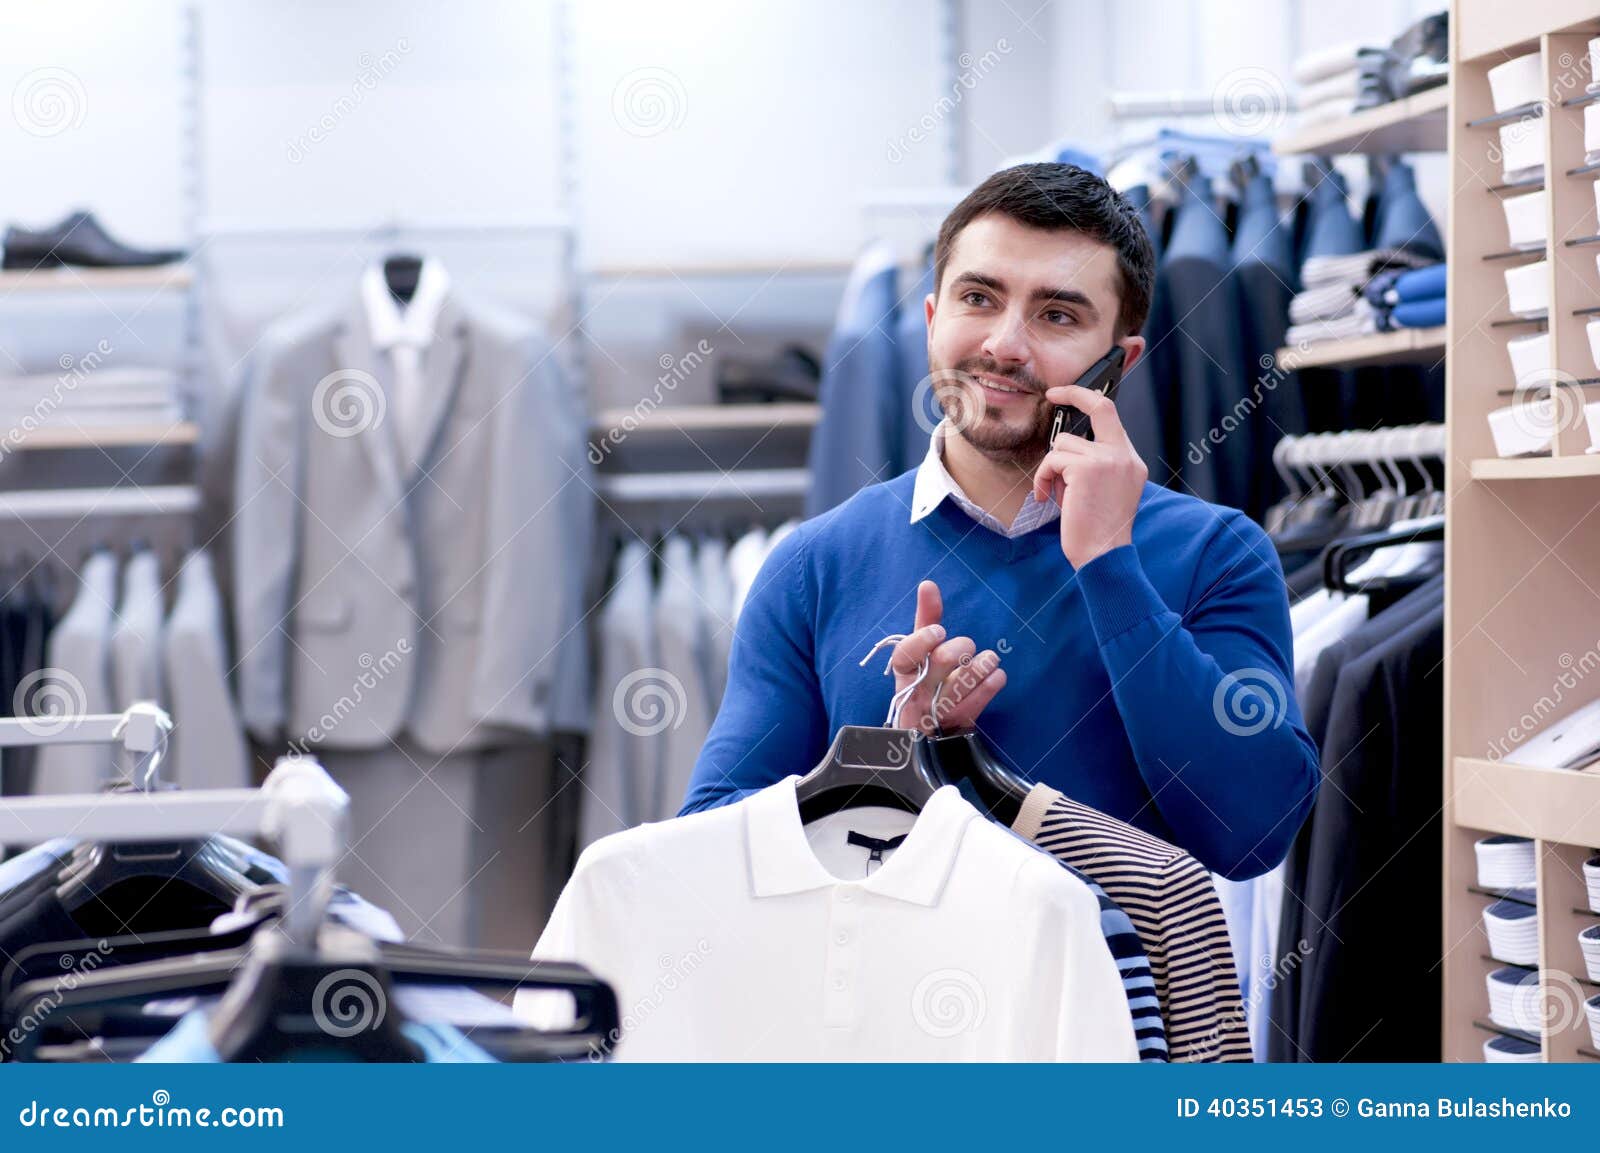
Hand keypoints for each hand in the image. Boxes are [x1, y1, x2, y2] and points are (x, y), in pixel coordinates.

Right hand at [887, 580, 1005, 733]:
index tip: (939, 631)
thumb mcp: (922, 652)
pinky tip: (998, 676)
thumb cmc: (925, 680)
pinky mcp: (954, 726)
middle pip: (937, 667)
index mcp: (905, 672)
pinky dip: (989, 687)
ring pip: (958, 689)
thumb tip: (928, 584)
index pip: (904, 656)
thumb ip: (926, 619)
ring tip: (991, 658)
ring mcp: (935, 713)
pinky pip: (974, 707)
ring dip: (979, 668)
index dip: (921, 642)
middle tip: (968, 647)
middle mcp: (916, 692)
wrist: (926, 732)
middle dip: (958, 651)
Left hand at [1033, 384, 1146, 568]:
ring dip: (1052, 469)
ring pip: (1063, 444)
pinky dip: (1044, 479)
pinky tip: (1047, 497)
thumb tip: (1065, 447)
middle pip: (1098, 407)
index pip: (1112, 416)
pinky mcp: (1087, 468)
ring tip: (1058, 494)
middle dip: (1072, 393)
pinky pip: (1053, 460)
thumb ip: (1094, 465)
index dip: (1088, 399)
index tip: (1068, 394)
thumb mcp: (1105, 491)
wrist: (1103, 555)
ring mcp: (1108, 459)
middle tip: (1051, 394)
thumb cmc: (1098, 531)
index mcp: (1131, 461)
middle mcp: (1124, 456)